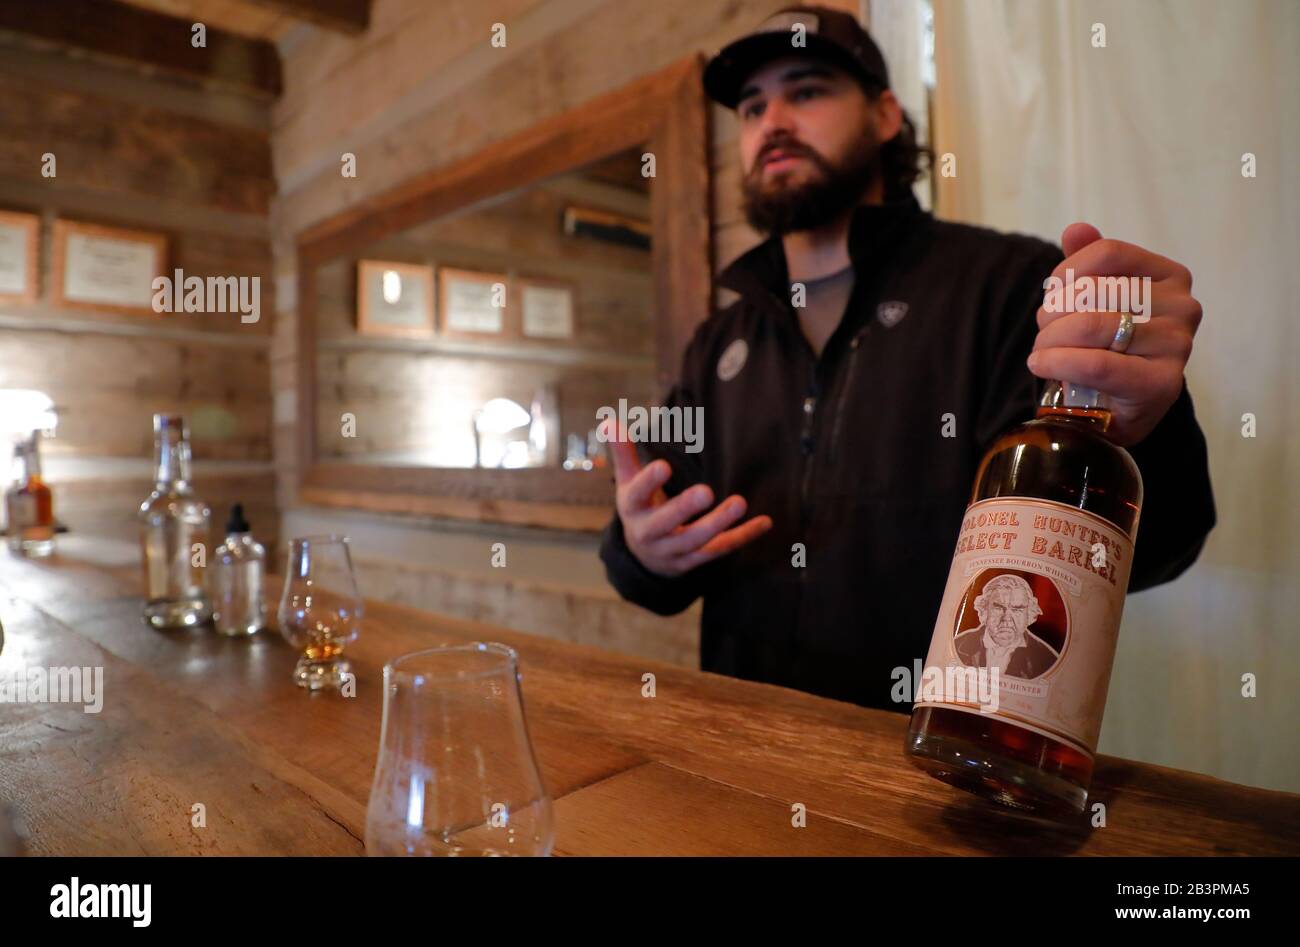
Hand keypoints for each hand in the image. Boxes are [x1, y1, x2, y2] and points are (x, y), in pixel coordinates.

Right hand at [606, 422, 771, 576]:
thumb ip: (623, 453)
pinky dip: (742, 536)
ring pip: (695, 540)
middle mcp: (649, 534)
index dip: (649, 483)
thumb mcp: (628, 483)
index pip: (636, 496)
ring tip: (739, 502)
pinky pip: (719, 549)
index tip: (664, 465)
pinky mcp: (695, 561)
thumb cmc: (640, 508)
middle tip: (706, 491)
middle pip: (666, 523)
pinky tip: (764, 523)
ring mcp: (672, 551)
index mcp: (632, 509)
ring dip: (718, 523)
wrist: (644, 557)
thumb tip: (609, 421)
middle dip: (685, 509)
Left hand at [1028, 222, 1202, 445]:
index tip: (1050, 295)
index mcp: (1170, 276)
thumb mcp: (1098, 301)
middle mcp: (1183, 306)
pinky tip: (1040, 365)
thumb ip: (1088, 263)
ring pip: (1091, 326)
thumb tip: (1076, 230)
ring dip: (1049, 340)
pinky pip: (1097, 364)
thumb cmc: (1109, 347)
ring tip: (1040, 351)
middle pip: (1095, 290)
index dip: (1066, 272)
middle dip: (1052, 312)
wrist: (1120, 407)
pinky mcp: (1162, 384)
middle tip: (1041, 331)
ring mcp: (1178, 345)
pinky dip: (1058, 362)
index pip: (1108, 252)